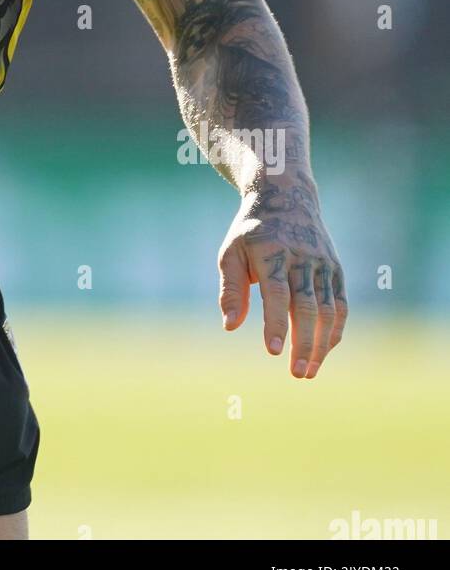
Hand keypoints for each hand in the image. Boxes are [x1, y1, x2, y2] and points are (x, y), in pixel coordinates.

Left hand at [217, 171, 347, 378]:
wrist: (286, 197)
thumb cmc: (251, 232)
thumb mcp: (231, 252)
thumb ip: (231, 289)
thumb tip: (230, 326)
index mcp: (272, 253)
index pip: (277, 294)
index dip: (276, 324)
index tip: (273, 352)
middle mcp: (302, 258)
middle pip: (307, 307)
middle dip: (304, 343)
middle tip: (297, 373)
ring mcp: (323, 263)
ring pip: (327, 309)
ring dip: (321, 344)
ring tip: (309, 371)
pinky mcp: (335, 269)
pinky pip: (340, 304)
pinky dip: (334, 329)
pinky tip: (325, 350)